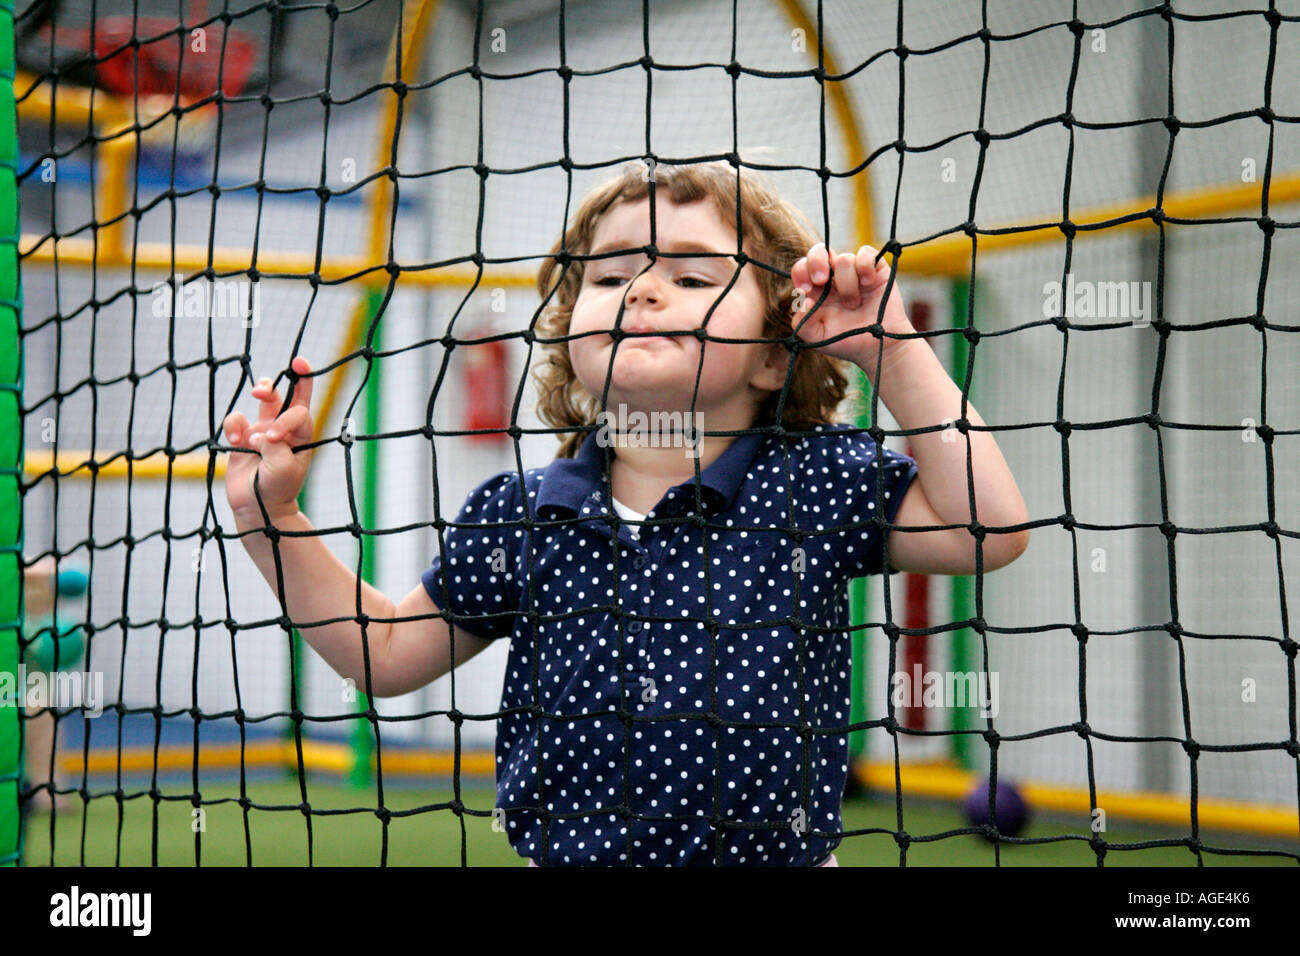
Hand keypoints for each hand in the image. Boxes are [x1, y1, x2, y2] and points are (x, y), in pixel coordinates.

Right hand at [223, 356, 314, 524]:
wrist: (258, 507)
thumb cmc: (278, 488)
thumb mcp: (284, 468)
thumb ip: (274, 446)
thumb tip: (257, 434)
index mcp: (301, 435)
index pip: (300, 411)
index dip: (288, 416)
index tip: (274, 436)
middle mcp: (284, 428)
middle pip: (290, 394)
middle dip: (289, 378)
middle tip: (279, 377)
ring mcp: (263, 430)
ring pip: (265, 398)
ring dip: (262, 389)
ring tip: (257, 393)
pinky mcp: (242, 437)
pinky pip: (237, 420)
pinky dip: (233, 425)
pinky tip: (235, 441)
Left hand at [790, 243, 914, 376]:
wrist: (878, 347)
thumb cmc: (846, 341)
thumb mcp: (818, 338)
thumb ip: (803, 324)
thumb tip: (803, 302)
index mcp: (816, 289)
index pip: (802, 268)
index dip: (800, 272)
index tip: (805, 289)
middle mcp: (833, 277)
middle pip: (819, 251)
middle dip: (816, 262)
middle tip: (821, 281)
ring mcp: (854, 271)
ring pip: (844, 259)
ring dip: (848, 284)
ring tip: (854, 304)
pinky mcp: (875, 268)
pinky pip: (866, 253)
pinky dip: (865, 267)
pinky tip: (868, 284)